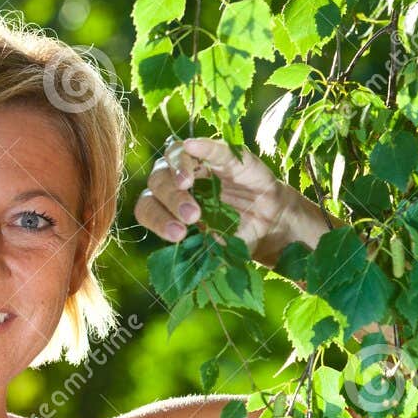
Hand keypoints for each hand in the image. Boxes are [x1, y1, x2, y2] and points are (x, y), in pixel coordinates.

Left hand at [134, 137, 329, 266]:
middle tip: (191, 217)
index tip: (178, 235)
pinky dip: (200, 146)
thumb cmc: (234, 237)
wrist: (270, 225)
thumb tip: (188, 272)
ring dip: (177, 173)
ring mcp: (198, 167)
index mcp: (166, 208)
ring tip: (187, 186)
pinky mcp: (223, 156)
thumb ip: (200, 253)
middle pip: (157, 183)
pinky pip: (207, 148)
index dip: (157, 220)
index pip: (147, 208)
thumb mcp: (215, 250)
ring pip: (173, 159)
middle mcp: (176, 184)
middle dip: (171, 200)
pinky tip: (193, 146)